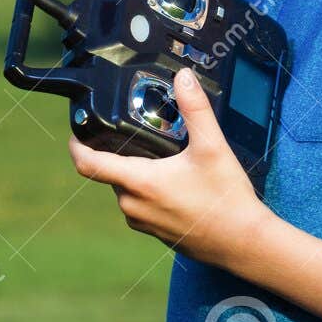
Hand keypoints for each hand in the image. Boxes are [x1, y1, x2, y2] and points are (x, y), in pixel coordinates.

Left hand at [68, 67, 270, 269]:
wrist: (244, 244)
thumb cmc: (227, 200)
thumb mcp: (212, 147)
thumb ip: (195, 109)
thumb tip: (183, 78)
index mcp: (140, 182)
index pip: (88, 164)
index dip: (76, 146)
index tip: (76, 131)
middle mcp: (134, 205)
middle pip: (111, 172)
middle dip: (120, 153)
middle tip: (139, 135)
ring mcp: (143, 222)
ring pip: (126, 189)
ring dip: (136, 173)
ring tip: (161, 157)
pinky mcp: (155, 232)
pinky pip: (140, 206)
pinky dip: (149, 190)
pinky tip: (174, 182)